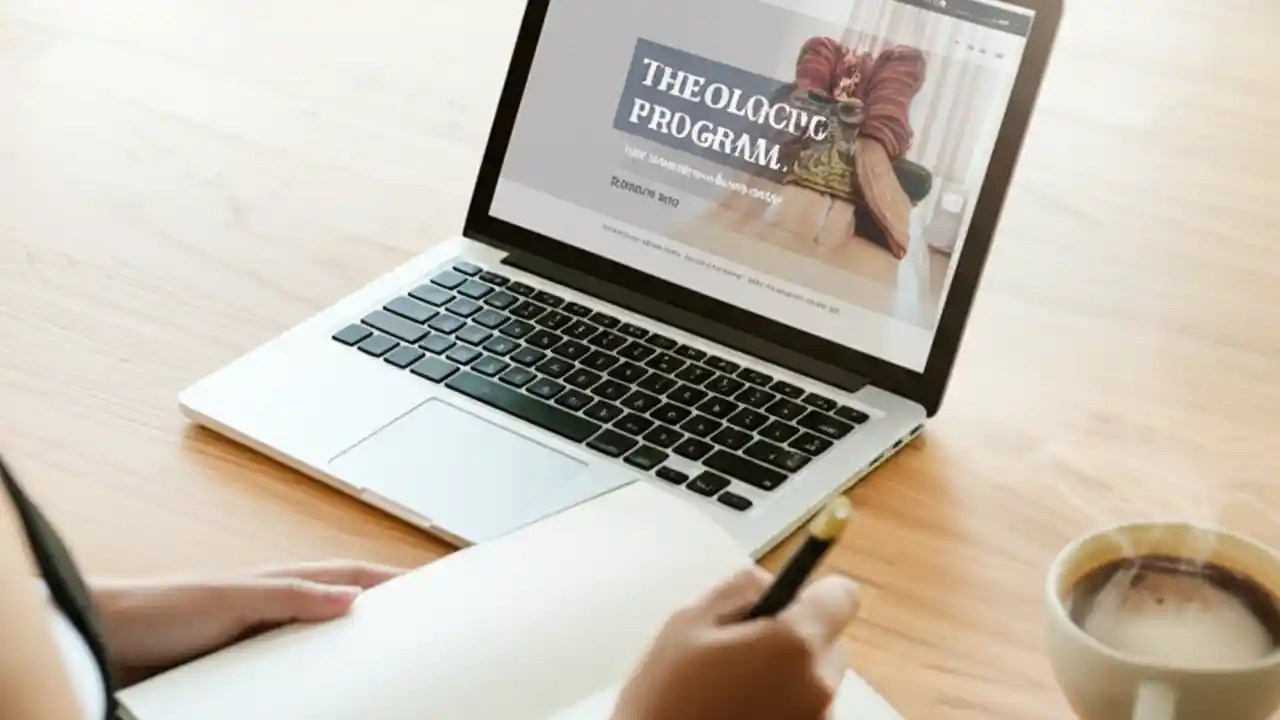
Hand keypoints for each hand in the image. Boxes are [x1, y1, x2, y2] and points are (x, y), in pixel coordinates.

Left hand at [92, 560, 402, 683]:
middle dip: (383, 619)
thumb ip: (289, 596)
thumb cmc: (157, 607)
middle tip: (419, 638)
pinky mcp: (241, 673)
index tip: (434, 586)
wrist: (104, 638)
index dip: (394, 579)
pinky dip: (313, 686)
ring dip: (347, 658)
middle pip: (345, 613)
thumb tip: (349, 596)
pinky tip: (322, 700)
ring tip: (380, 675)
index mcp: (281, 582)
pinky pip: (291, 679)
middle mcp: (277, 609)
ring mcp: (260, 641)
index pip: (353, 576)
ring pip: (320, 648)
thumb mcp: (231, 598)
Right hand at [613, 568, 858, 719]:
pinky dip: (783, 710)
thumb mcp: (687, 624)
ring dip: (787, 679)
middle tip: (738, 655)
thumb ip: (740, 589)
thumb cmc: (666, 702)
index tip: (785, 605)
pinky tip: (741, 715)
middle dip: (792, 640)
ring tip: (732, 694)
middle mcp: (819, 685)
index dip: (812, 594)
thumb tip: (771, 584)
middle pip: (828, 642)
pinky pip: (807, 712)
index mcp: (794, 643)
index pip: (841, 596)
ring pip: (815, 681)